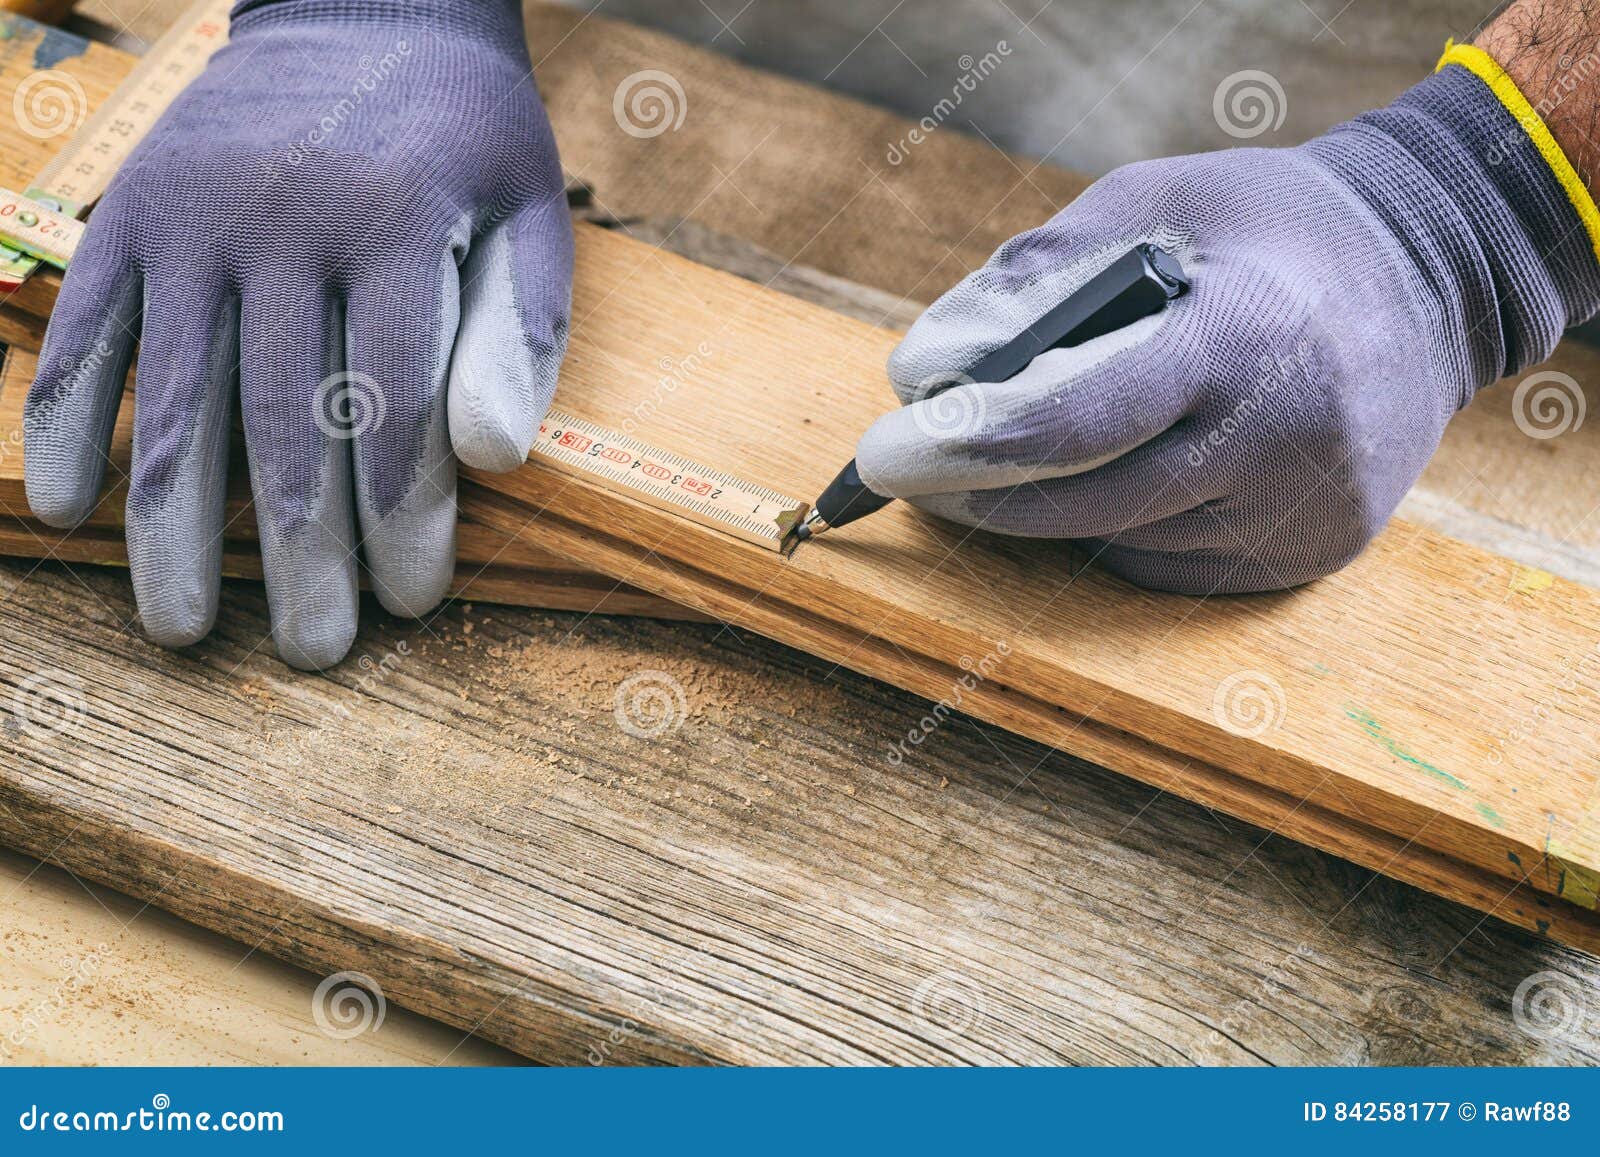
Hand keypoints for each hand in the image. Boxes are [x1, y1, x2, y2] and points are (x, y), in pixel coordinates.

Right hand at [25, 0, 571, 667]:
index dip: (401, 518)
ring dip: (175, 527)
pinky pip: (91, 330)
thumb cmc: (465, 136)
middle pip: (288, 422)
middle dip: (303, 552)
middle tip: (312, 652)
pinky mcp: (131, 211)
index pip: (396, 407)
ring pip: (181, 395)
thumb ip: (520, 332)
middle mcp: (283, 219)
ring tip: (183, 628)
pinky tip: (70, 512)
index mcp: (398, 222)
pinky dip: (73, 421)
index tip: (406, 602)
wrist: (362, 3)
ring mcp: (193, 214)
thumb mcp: (531, 212)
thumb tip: (493, 462)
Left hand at [855, 61, 1597, 593]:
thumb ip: (1039, 275)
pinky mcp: (1311, 553)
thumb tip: (930, 362)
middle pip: (1085, 504)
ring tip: (994, 473)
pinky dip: (1112, 537)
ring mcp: (1303, 510)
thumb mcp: (1156, 202)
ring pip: (1121, 543)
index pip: (1078, 422)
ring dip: (1042, 518)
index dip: (971, 449)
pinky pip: (1169, 568)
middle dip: (982, 498)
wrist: (1433, 280)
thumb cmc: (1270, 230)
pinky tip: (1096, 491)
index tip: (884, 456)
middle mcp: (1281, 438)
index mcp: (1242, 336)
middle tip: (906, 477)